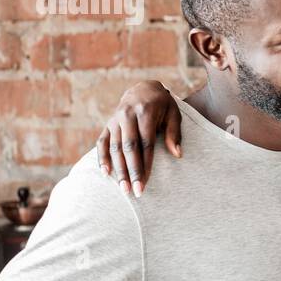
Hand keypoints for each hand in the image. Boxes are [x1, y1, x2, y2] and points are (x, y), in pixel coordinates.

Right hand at [95, 80, 181, 195]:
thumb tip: (177, 154)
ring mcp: (115, 120)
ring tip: (122, 188)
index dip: (145, 165)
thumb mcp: (174, 114)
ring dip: (118, 169)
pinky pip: (102, 142)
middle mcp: (127, 116)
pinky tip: (105, 173)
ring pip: (114, 147)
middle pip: (128, 148)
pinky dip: (102, 157)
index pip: (145, 144)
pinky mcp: (108, 124)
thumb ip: (174, 133)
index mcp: (145, 113)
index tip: (145, 183)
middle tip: (133, 191)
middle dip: (131, 171)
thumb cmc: (163, 105)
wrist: (144, 88)